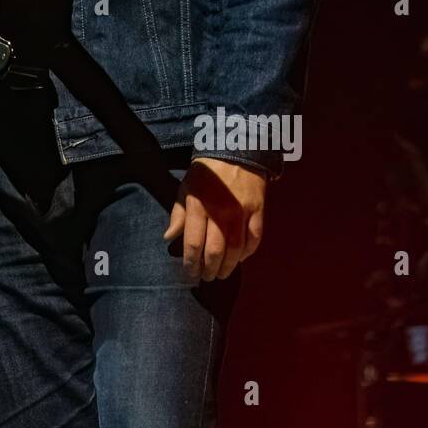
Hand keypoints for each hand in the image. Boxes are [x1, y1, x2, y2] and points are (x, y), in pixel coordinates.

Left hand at [163, 158, 266, 280]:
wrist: (234, 150)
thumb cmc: (206, 172)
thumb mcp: (186, 188)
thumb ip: (178, 214)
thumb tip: (168, 238)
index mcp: (199, 206)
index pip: (194, 243)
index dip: (191, 263)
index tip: (190, 273)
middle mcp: (220, 212)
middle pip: (215, 251)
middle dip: (210, 269)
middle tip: (207, 277)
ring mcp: (241, 212)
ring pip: (236, 250)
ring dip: (229, 267)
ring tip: (222, 274)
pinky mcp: (258, 211)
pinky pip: (254, 239)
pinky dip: (248, 253)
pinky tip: (240, 258)